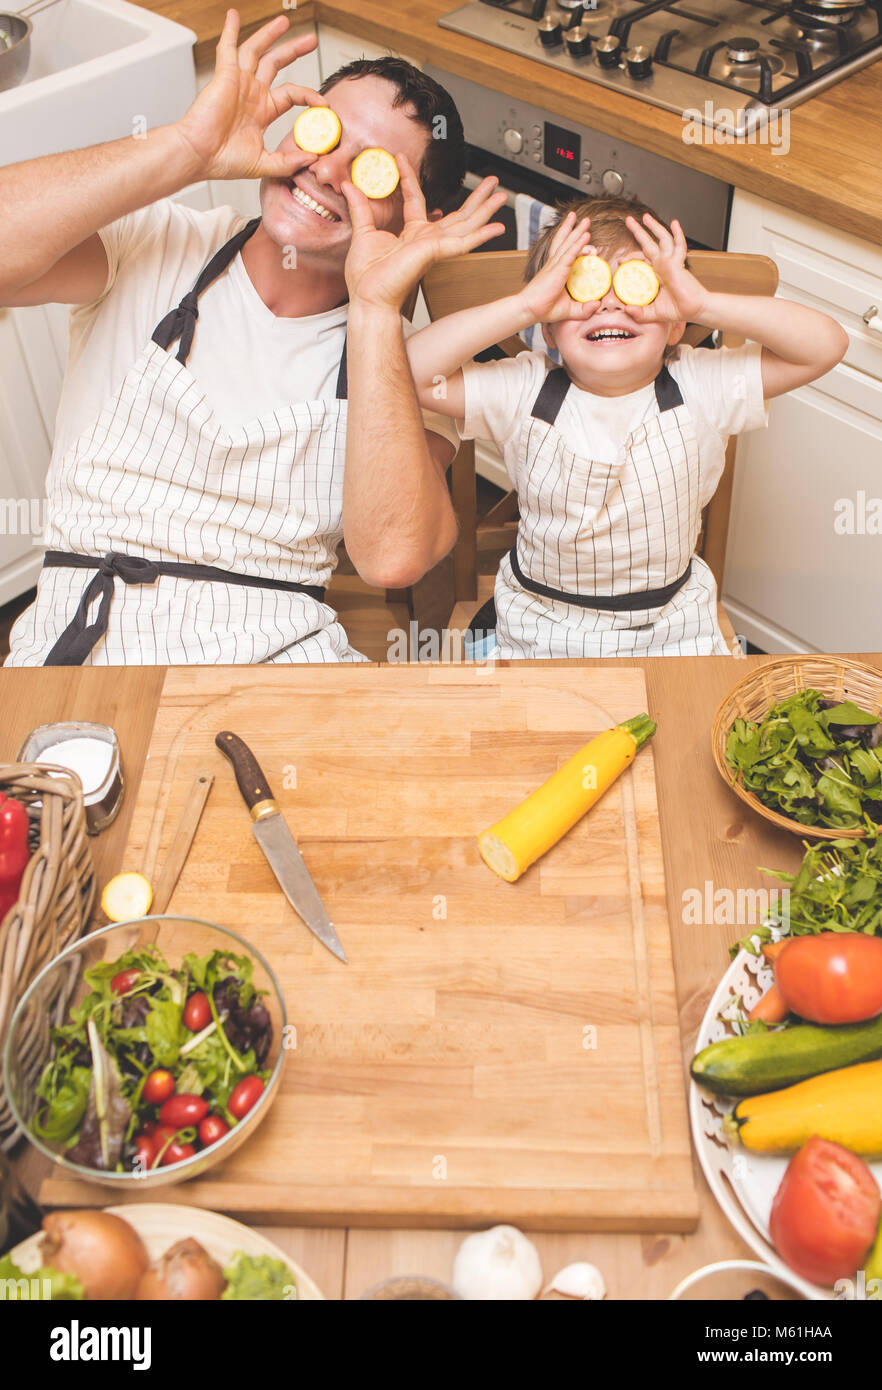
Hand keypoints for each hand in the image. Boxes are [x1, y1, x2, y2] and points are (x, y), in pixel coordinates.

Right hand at [175, 11, 325, 180]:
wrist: (199, 156)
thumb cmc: (223, 161)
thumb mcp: (265, 165)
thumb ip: (289, 162)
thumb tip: (312, 158)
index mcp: (262, 111)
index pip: (292, 94)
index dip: (309, 95)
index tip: (323, 103)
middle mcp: (251, 93)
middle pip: (276, 63)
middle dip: (294, 50)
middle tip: (310, 41)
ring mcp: (238, 82)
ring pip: (256, 50)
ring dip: (269, 34)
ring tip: (284, 21)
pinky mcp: (224, 76)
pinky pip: (227, 48)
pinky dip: (230, 30)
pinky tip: (233, 16)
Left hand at [342, 157, 506, 310]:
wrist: (369, 298)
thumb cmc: (366, 278)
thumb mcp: (362, 233)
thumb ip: (360, 208)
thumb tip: (349, 186)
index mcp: (411, 235)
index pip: (415, 199)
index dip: (409, 178)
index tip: (402, 159)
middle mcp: (427, 240)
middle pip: (458, 215)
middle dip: (476, 198)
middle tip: (490, 183)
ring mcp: (434, 247)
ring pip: (467, 224)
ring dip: (485, 209)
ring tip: (501, 195)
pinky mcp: (437, 253)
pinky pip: (464, 242)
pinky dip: (482, 235)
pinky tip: (497, 227)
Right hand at [517, 211, 593, 324]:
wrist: (529, 310)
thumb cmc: (544, 309)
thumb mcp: (569, 310)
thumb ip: (584, 308)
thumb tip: (597, 304)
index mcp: (556, 271)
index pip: (566, 253)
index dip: (576, 244)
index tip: (587, 239)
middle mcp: (554, 264)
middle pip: (565, 242)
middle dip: (574, 229)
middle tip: (583, 219)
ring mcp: (555, 265)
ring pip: (568, 243)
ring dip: (577, 231)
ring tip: (586, 220)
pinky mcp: (557, 269)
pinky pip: (571, 253)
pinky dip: (579, 244)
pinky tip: (586, 235)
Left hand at [622, 214, 707, 324]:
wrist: (694, 310)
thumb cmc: (678, 309)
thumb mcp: (653, 313)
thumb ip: (640, 313)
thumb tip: (627, 310)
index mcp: (656, 274)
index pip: (641, 260)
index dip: (631, 257)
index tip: (620, 260)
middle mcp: (663, 265)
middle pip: (648, 243)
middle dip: (638, 231)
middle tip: (629, 220)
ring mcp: (671, 262)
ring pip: (662, 239)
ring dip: (655, 227)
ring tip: (645, 217)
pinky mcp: (678, 263)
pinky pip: (679, 245)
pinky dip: (677, 234)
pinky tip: (675, 223)